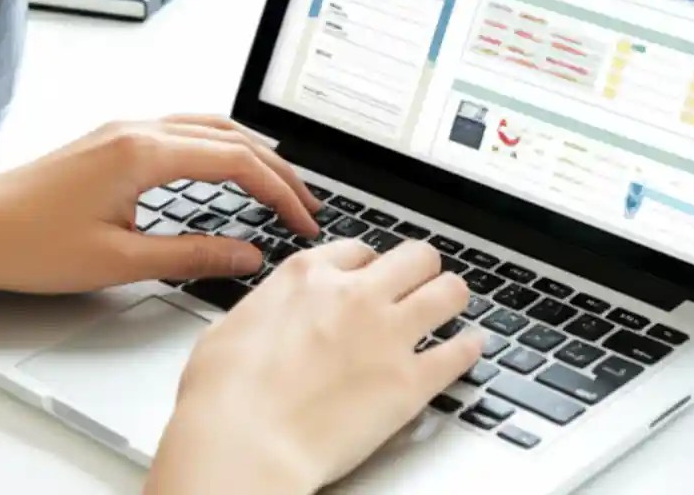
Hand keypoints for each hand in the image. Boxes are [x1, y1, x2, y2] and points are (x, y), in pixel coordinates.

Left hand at [0, 115, 322, 293]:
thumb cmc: (26, 244)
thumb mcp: (120, 261)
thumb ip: (193, 255)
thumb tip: (246, 254)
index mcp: (143, 151)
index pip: (237, 162)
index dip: (279, 193)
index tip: (302, 221)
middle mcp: (136, 129)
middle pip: (230, 137)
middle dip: (276, 171)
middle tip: (305, 205)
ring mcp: (122, 130)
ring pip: (208, 126)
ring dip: (250, 153)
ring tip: (278, 185)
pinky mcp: (110, 142)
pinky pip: (182, 130)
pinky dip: (218, 147)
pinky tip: (223, 169)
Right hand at [148, 240, 485, 494]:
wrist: (243, 444)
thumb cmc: (223, 397)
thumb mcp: (231, 327)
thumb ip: (267, 310)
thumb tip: (272, 315)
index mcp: (308, 276)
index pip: (360, 250)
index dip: (370, 266)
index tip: (372, 279)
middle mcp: (355, 295)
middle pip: (416, 257)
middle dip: (421, 270)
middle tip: (420, 284)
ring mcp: (389, 334)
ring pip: (449, 291)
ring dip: (452, 297)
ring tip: (452, 306)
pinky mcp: (411, 381)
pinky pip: (460, 351)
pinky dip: (469, 348)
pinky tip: (470, 347)